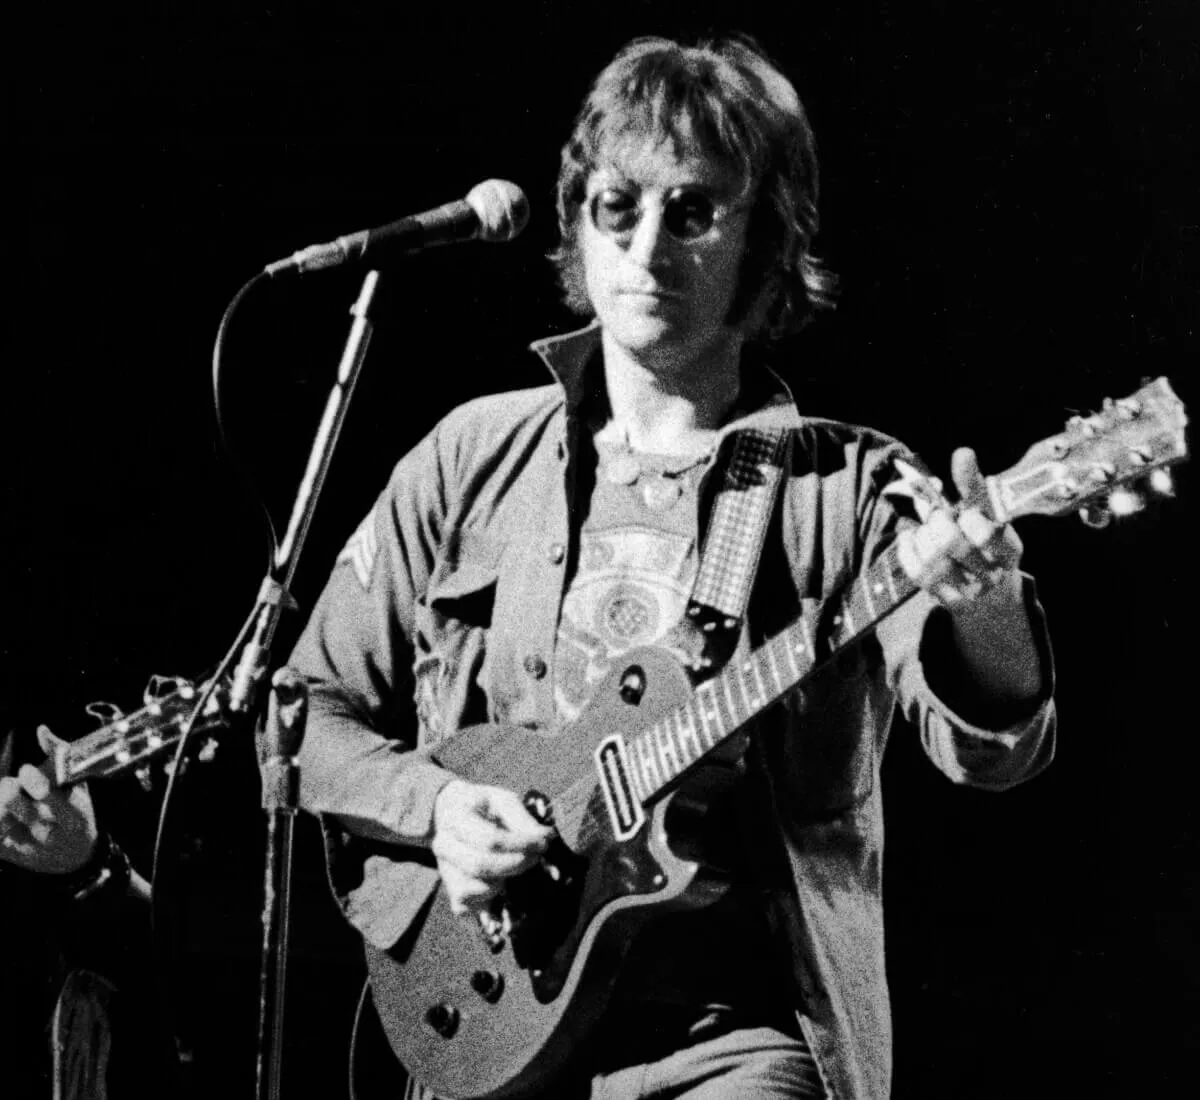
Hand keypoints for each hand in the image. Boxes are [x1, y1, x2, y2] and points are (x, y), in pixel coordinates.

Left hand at [0, 725, 98, 874]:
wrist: (75, 856)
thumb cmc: (75, 809)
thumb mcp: (76, 784)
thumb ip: (59, 756)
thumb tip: (40, 729)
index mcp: (74, 814)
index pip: (52, 799)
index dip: (35, 782)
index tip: (26, 768)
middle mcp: (53, 833)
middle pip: (25, 813)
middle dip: (11, 793)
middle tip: (9, 784)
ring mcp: (31, 847)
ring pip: (3, 826)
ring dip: (0, 806)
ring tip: (5, 795)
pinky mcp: (12, 855)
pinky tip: (2, 809)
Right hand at [431, 778, 552, 916]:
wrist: (448, 814)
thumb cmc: (481, 806)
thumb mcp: (501, 799)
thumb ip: (522, 818)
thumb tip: (544, 838)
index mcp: (454, 818)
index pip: (489, 839)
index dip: (521, 844)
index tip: (543, 842)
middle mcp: (443, 846)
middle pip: (480, 866)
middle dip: (516, 864)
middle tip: (536, 856)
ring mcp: (443, 870)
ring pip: (472, 890)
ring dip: (502, 882)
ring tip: (515, 866)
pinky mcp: (449, 890)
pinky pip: (466, 907)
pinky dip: (487, 902)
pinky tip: (501, 883)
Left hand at [897, 447, 1023, 609]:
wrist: (990, 596)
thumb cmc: (985, 544)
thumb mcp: (988, 515)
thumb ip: (975, 487)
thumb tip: (963, 453)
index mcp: (1009, 549)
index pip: (986, 531)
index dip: (968, 516)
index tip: (964, 510)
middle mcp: (995, 573)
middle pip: (953, 544)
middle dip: (938, 522)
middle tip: (937, 516)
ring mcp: (972, 591)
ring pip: (933, 560)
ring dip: (922, 537)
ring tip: (924, 528)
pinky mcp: (951, 602)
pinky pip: (919, 574)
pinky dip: (908, 551)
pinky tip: (910, 539)